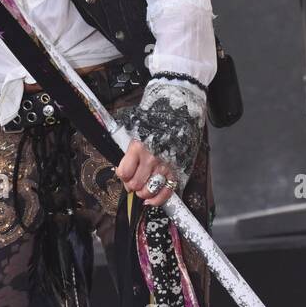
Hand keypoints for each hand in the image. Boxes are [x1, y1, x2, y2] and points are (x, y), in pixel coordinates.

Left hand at [112, 78, 206, 207]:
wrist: (182, 107)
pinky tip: (152, 199)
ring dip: (144, 193)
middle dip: (132, 186)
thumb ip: (131, 145)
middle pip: (135, 184)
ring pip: (149, 190)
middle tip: (134, 182)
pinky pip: (167, 191)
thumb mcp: (139, 126)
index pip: (124, 172)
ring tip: (144, 188)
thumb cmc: (160, 114)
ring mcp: (166, 165)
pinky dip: (158, 199)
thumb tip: (126, 162)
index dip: (123, 176)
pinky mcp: (178, 169)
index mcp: (138, 146)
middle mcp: (151, 158)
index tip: (125, 174)